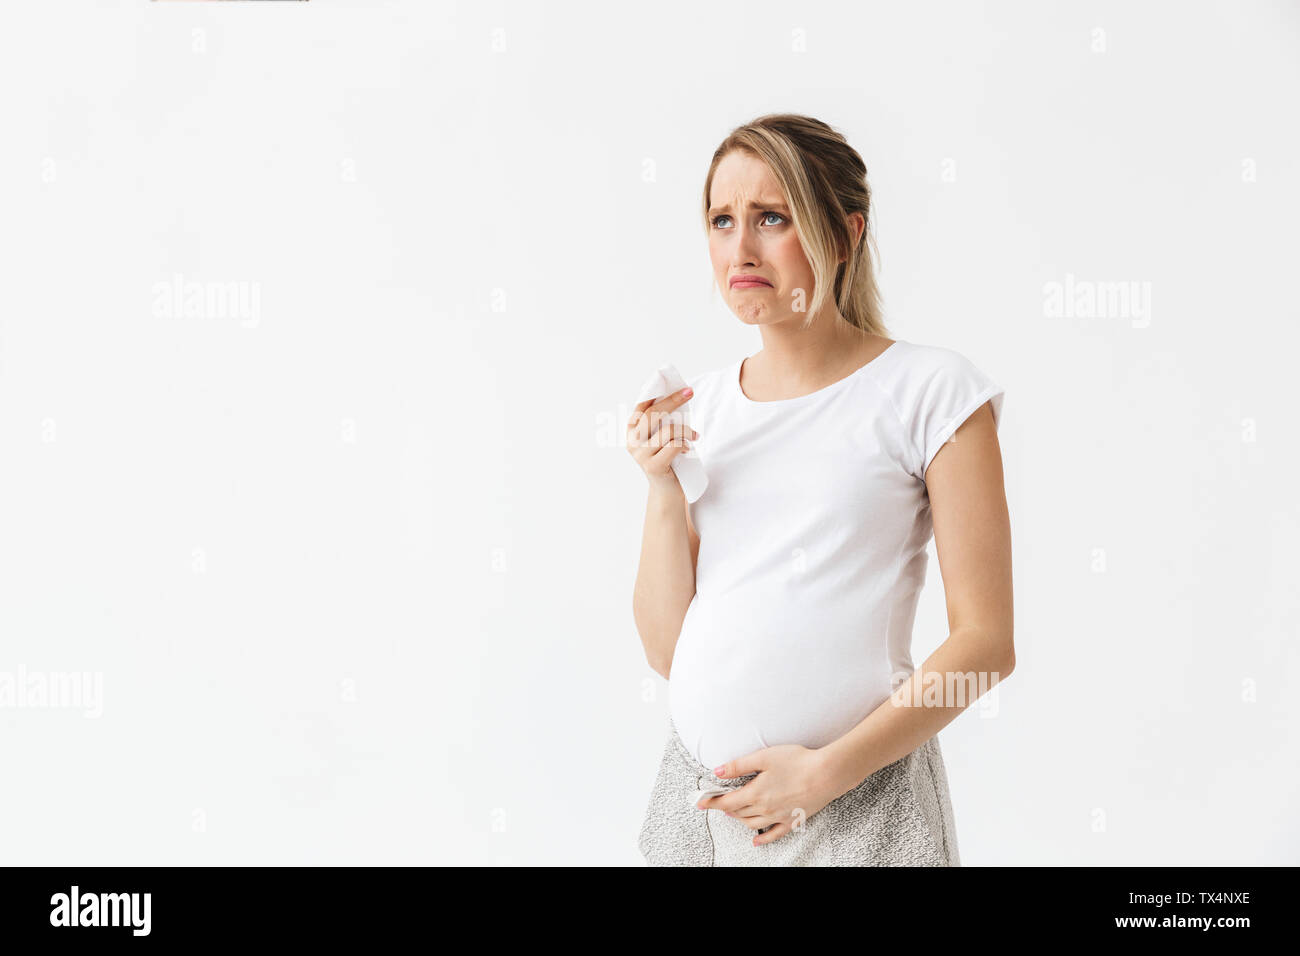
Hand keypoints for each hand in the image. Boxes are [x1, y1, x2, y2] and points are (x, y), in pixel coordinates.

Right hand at [626, 386, 697, 489]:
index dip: (657, 391)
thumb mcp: (662, 437)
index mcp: (632, 431)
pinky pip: (674, 446)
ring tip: (695, 436)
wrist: (667, 493)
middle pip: (653, 413)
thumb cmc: (668, 461)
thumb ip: (662, 421)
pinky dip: (685, 445)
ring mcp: (640, 455)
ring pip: (667, 430)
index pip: (641, 405)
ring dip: (686, 431)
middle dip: (673, 400)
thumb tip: (678, 395)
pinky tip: (688, 450)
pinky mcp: (653, 466)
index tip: (673, 383)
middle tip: (690, 392)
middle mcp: (632, 441)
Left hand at [695, 744, 842, 846]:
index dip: (711, 802)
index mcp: (755, 793)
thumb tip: (718, 771)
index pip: (726, 802)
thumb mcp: (764, 757)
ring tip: (733, 812)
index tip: (699, 802)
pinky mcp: (792, 820)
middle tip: (717, 801)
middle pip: (737, 813)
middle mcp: (764, 809)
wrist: (827, 774)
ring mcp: (778, 817)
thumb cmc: (797, 761)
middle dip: (724, 807)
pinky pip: (773, 834)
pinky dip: (762, 838)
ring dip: (739, 818)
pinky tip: (756, 841)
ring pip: (751, 823)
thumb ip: (739, 766)